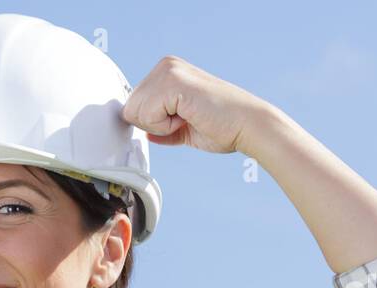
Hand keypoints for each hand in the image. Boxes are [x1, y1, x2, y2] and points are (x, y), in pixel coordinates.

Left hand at [121, 55, 273, 155]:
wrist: (247, 126)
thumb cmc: (222, 127)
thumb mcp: (182, 128)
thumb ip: (161, 128)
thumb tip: (143, 132)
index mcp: (166, 72)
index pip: (132, 106)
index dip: (152, 124)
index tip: (182, 120)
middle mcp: (165, 65)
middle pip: (129, 110)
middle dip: (154, 125)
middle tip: (185, 120)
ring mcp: (168, 70)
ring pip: (135, 113)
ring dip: (161, 126)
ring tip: (188, 117)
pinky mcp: (173, 82)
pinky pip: (147, 116)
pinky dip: (166, 127)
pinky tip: (189, 117)